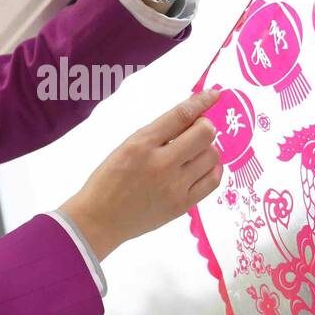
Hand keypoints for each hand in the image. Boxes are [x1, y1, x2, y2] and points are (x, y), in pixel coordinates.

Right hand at [58, 88, 222, 259]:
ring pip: (212, 156)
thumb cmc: (109, 180)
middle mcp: (161, 163)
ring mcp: (174, 186)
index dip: (202, 101)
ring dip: (207, 148)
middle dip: (205, 127)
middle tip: (195, 131)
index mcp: (142, 144)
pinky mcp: (182, 205)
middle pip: (205, 134)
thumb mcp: (126, 147)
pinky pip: (213, 181)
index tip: (214, 94)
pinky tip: (202, 168)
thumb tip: (191, 119)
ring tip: (194, 153)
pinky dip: (213, 170)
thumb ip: (157, 134)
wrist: (100, 219)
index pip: (181, 115)